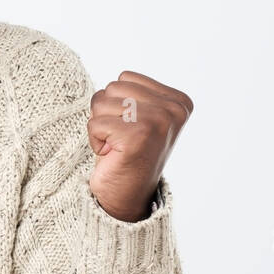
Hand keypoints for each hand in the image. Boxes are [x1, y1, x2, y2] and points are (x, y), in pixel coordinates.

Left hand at [87, 71, 191, 221]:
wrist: (127, 196)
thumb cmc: (127, 153)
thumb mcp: (138, 115)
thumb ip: (134, 92)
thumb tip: (117, 78)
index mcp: (179, 102)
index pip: (125, 77)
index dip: (117, 103)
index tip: (131, 128)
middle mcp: (173, 110)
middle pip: (112, 87)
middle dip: (107, 113)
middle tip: (120, 138)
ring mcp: (157, 121)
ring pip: (101, 102)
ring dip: (100, 126)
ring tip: (116, 145)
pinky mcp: (137, 135)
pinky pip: (94, 123)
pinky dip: (95, 140)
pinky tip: (111, 154)